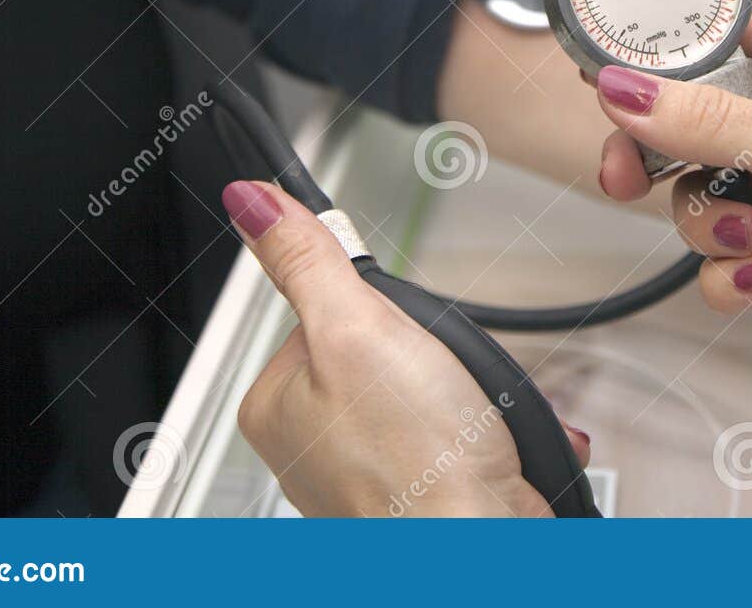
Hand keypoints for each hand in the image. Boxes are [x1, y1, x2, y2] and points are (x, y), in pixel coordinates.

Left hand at [222, 181, 588, 516]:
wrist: (485, 550)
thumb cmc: (415, 464)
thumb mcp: (356, 329)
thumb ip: (308, 260)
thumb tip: (253, 201)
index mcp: (277, 403)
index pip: (327, 308)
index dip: (379, 307)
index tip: (399, 329)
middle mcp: (316, 443)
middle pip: (387, 345)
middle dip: (438, 353)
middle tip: (443, 379)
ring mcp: (375, 469)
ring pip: (435, 387)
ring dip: (474, 392)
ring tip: (476, 412)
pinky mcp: (429, 488)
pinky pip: (467, 430)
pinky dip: (495, 428)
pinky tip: (498, 440)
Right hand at [593, 11, 751, 382]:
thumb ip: (708, 122)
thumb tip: (621, 87)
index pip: (692, 32)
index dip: (638, 55)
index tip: (598, 85)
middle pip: (675, 121)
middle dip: (649, 155)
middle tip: (631, 176)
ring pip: (695, 195)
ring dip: (699, 223)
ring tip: (745, 237)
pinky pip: (729, 258)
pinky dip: (729, 275)